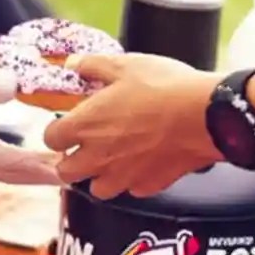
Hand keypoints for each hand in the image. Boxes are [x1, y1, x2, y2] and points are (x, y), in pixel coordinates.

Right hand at [0, 35, 58, 184]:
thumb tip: (15, 90)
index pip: (4, 159)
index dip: (36, 166)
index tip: (63, 168)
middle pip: (6, 173)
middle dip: (41, 176)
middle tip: (76, 174)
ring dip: (31, 173)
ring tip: (62, 169)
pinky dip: (17, 163)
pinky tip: (35, 158)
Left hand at [42, 54, 222, 198]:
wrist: (204, 116)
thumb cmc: (164, 88)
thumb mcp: (126, 65)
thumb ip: (94, 66)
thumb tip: (75, 64)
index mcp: (85, 125)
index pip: (51, 138)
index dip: (58, 131)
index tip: (68, 124)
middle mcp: (98, 156)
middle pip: (66, 172)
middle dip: (70, 160)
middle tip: (85, 146)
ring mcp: (123, 175)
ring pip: (97, 189)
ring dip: (99, 176)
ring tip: (113, 159)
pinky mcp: (148, 185)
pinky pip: (131, 189)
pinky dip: (133, 180)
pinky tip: (143, 162)